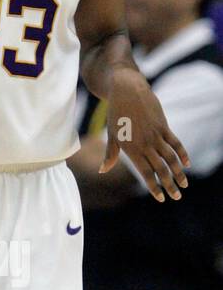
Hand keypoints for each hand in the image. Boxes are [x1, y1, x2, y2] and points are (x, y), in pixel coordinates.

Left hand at [100, 68, 189, 201]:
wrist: (127, 90)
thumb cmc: (116, 114)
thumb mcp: (112, 135)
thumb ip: (110, 155)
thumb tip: (102, 171)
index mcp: (132, 150)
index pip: (146, 174)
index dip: (154, 187)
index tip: (161, 198)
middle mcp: (146, 144)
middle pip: (161, 169)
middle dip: (170, 185)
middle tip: (176, 197)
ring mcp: (156, 135)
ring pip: (171, 158)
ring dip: (179, 173)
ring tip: (185, 185)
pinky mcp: (163, 126)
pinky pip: (176, 143)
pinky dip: (182, 154)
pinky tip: (187, 164)